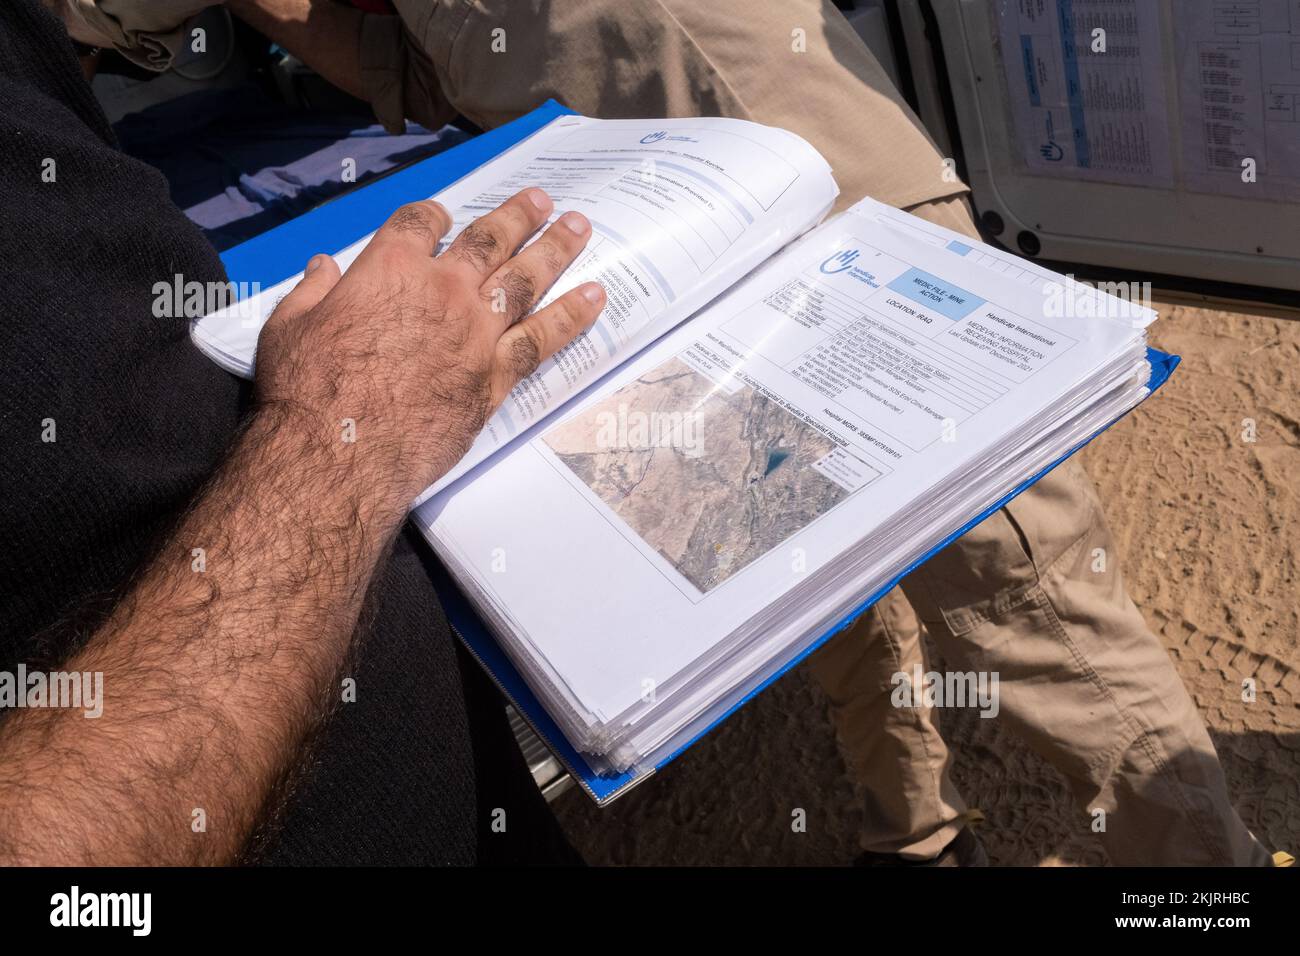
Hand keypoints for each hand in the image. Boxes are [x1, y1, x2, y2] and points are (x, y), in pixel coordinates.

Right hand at [254, 187, 605, 505]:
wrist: (343, 451)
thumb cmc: (308, 390)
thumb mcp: (289, 327)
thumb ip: (312, 292)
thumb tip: (322, 268)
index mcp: (389, 268)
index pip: (419, 223)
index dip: (431, 215)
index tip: (442, 215)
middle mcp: (442, 289)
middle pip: (489, 239)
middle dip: (519, 216)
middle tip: (544, 201)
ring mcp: (476, 332)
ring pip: (526, 279)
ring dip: (557, 250)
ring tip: (580, 228)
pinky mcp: (496, 376)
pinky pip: (544, 339)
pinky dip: (573, 316)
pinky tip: (595, 299)